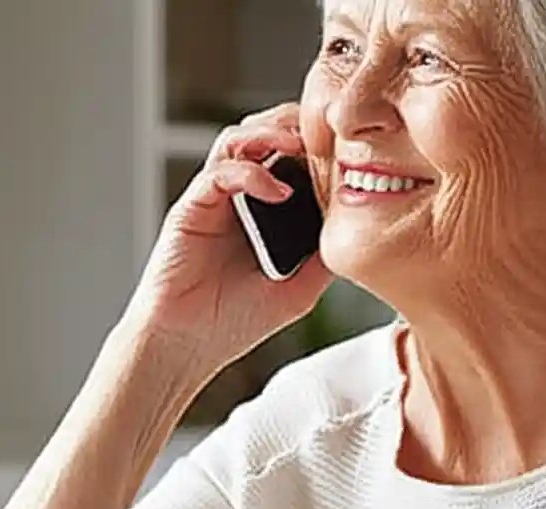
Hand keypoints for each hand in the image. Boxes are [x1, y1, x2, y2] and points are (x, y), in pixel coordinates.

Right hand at [128, 103, 332, 372]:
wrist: (185, 346)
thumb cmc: (232, 323)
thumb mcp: (298, 290)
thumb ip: (323, 260)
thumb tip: (360, 237)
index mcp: (259, 209)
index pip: (287, 155)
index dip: (315, 142)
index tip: (348, 147)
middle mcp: (235, 197)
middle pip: (262, 133)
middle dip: (295, 124)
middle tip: (327, 131)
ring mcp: (211, 199)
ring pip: (238, 139)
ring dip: (271, 134)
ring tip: (303, 146)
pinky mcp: (190, 209)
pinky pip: (219, 173)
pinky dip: (251, 174)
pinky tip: (279, 192)